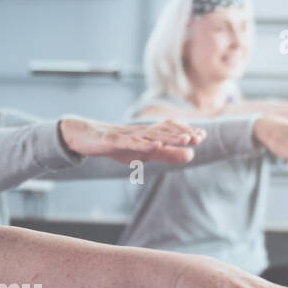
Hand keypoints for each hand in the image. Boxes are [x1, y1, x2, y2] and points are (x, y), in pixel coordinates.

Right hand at [59, 116, 205, 164]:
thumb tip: (192, 155)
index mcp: (148, 135)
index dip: (185, 133)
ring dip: (168, 137)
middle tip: (200, 136)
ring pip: (150, 136)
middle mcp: (139, 132)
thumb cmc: (116, 145)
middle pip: (163, 132)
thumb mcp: (143, 153)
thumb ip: (167, 154)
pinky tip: (154, 145)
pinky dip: (143, 144)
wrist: (85, 136)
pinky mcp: (113, 141)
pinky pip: (129, 143)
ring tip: (184, 138)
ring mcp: (126, 136)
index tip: (202, 136)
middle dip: (181, 134)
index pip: (169, 133)